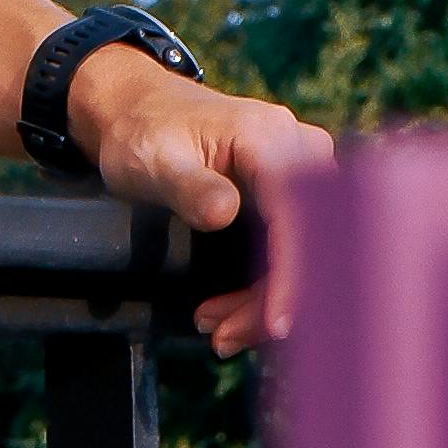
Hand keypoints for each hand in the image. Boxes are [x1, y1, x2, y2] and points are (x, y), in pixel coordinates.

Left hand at [66, 44, 332, 355]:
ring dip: (264, 302)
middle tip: (221, 338)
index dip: (292, 277)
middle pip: (311, 244)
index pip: (300, 219)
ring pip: (305, 254)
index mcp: (270, 140)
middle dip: (271, 301)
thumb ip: (190, 186)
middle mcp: (300, 153)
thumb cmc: (143, 131)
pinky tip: (230, 314)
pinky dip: (264, 287)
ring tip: (216, 330)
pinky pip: (293, 249)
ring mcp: (301, 174)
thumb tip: (225, 213)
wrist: (136, 108)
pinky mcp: (291, 195)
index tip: (276, 325)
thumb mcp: (154, 159)